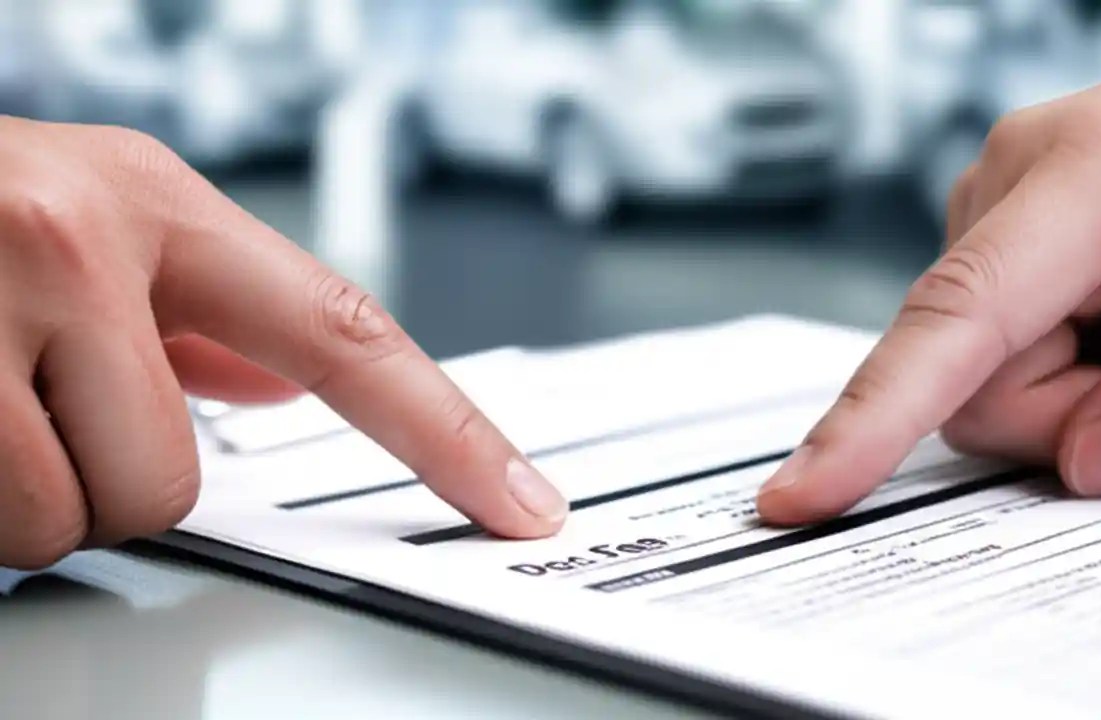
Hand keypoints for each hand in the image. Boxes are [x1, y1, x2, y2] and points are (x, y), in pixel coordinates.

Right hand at [0, 117, 566, 568]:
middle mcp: (73, 236)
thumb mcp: (79, 226)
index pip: (344, 334)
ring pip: (65, 519)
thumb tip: (281, 375)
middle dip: (102, 481)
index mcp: (146, 202)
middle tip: (25, 413)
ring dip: (14, 497)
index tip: (521, 503)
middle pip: (172, 481)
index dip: (447, 432)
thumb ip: (189, 311)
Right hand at [757, 6, 1100, 523]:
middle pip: (977, 379)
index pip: (958, 315)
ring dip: (1082, 391)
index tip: (801, 492)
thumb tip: (1090, 462)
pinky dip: (1071, 366)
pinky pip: (998, 352)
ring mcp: (993, 208)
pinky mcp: (995, 239)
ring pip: (984, 376)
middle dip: (1079, 414)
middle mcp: (1012, 182)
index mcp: (1094, 172)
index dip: (875, 415)